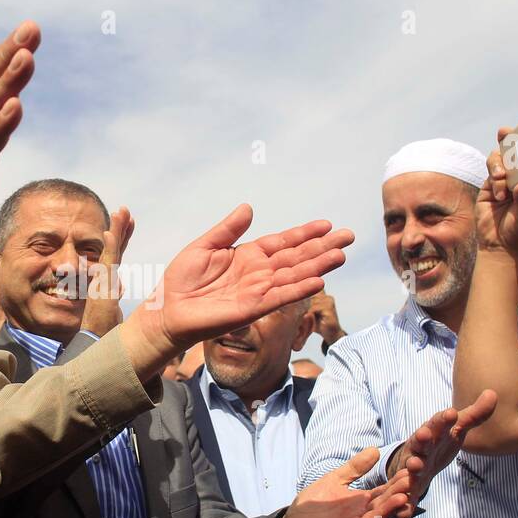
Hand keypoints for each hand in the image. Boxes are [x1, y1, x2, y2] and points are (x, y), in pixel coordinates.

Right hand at [80, 206, 133, 336]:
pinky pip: (106, 263)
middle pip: (113, 248)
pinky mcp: (101, 286)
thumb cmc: (101, 331)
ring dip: (115, 231)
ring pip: (110, 251)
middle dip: (120, 229)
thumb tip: (121, 283)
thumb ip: (114, 294)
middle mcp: (102, 278)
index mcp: (106, 281)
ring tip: (121, 212)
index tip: (129, 222)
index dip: (122, 238)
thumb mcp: (111, 309)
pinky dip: (109, 246)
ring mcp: (101, 280)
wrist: (91, 343)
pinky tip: (110, 232)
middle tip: (125, 210)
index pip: (115, 254)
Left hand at [123, 205, 352, 374]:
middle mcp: (258, 272)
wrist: (168, 310)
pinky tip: (318, 282)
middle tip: (349, 237)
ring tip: (340, 256)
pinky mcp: (252, 308)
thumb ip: (227, 229)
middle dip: (322, 247)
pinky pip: (280, 297)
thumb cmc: (182, 280)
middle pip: (296, 258)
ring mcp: (258, 291)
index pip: (283, 242)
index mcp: (248, 255)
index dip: (304, 233)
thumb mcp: (204, 246)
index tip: (327, 224)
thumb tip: (248, 207)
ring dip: (317, 267)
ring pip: (294, 276)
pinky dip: (299, 290)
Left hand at [273, 447, 409, 517]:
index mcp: (362, 501)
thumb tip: (375, 449)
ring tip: (401, 499)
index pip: (384, 490)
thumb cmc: (314, 504)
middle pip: (383, 504)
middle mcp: (362, 515)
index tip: (409, 469)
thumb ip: (355, 467)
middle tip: (411, 482)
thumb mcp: (335, 480)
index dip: (396, 481)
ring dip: (388, 511)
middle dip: (397, 493)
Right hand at [385, 391, 498, 517]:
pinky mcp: (411, 485)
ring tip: (414, 465)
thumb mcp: (457, 429)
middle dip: (422, 438)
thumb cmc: (439, 444)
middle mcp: (420, 448)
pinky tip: (407, 507)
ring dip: (412, 465)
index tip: (451, 412)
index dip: (443, 419)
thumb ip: (475, 414)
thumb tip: (493, 393)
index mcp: (433, 432)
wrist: (414, 464)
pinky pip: (408, 492)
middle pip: (421, 441)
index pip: (438, 423)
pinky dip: (407, 499)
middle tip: (424, 433)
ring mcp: (414, 466)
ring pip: (411, 465)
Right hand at [478, 131, 517, 258]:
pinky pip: (491, 173)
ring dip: (500, 166)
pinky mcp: (489, 185)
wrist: (499, 246)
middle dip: (512, 137)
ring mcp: (503, 180)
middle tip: (505, 131)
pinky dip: (495, 181)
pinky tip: (499, 195)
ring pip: (500, 159)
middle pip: (516, 149)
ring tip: (503, 180)